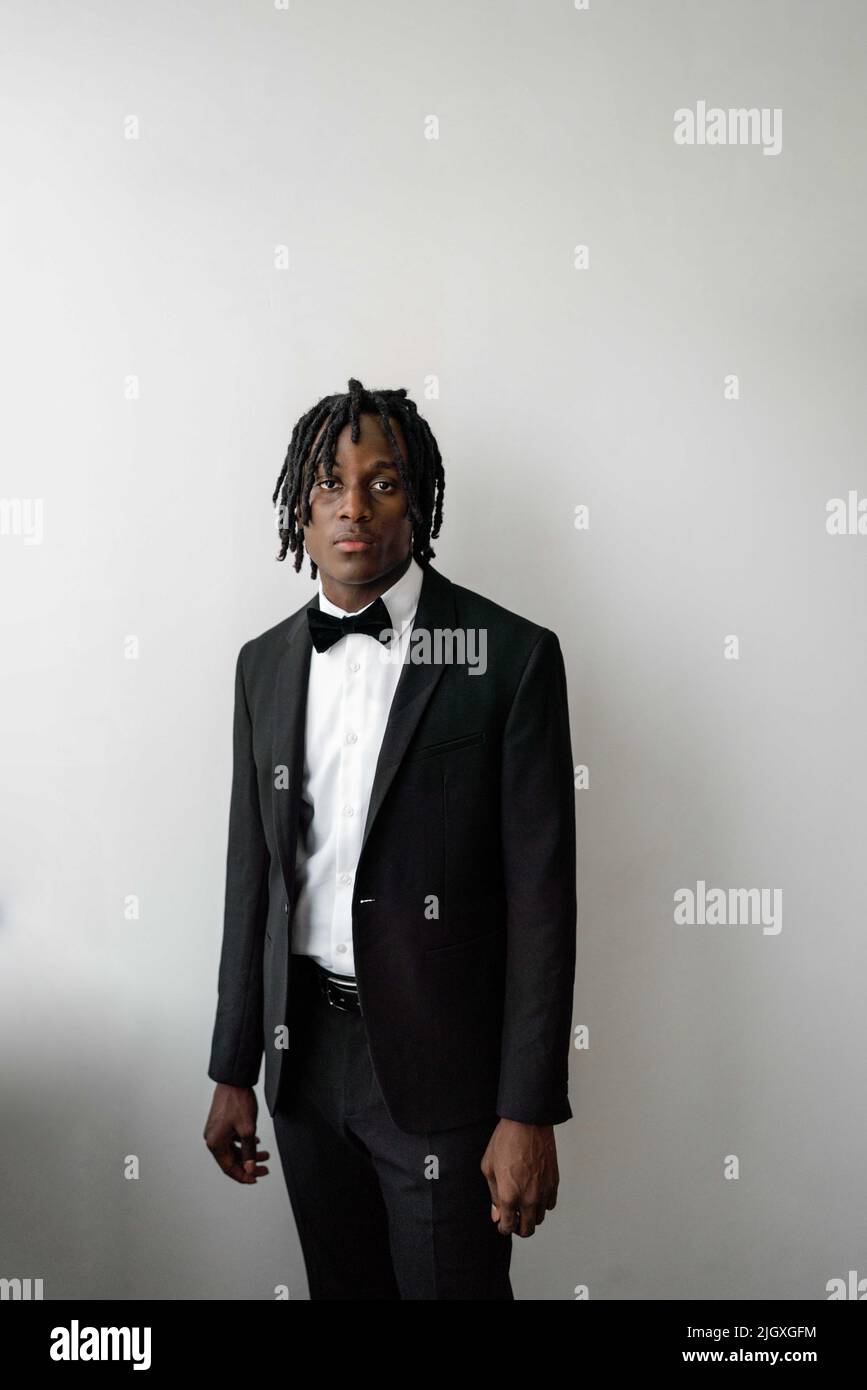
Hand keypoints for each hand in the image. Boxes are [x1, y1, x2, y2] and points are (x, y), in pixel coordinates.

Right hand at [204, 1083, 269, 1183]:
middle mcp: (212, 1138)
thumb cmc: (238, 1101)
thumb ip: (249, 1152)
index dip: (243, 1176)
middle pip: (231, 1159)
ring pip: (233, 1149)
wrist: (234, 1080)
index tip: (256, 1179)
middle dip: (249, 1165)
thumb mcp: (248, 1130)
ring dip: (248, 1154)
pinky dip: (243, 1144)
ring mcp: (215, 1130)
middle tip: (265, 1168)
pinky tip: (256, 1143)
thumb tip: (250, 1169)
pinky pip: (232, 1140)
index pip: (229, 1168)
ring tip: (265, 1155)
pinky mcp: (220, 1123)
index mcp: (215, 1143)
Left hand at [480, 1118, 558, 1236]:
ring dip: (530, 1216)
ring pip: (540, 1218)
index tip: (502, 1222)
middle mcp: (529, 1198)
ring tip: (522, 1203)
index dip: (503, 1227)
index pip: (508, 1226)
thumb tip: (497, 1214)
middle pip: (527, 1230)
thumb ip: (493, 1194)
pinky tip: (534, 1193)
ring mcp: (544, 1191)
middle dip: (518, 1228)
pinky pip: (550, 1204)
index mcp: (510, 1196)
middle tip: (513, 1217)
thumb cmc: (505, 1141)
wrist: (528, 1123)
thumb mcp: (489, 1167)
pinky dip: (542, 1204)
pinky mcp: (554, 1183)